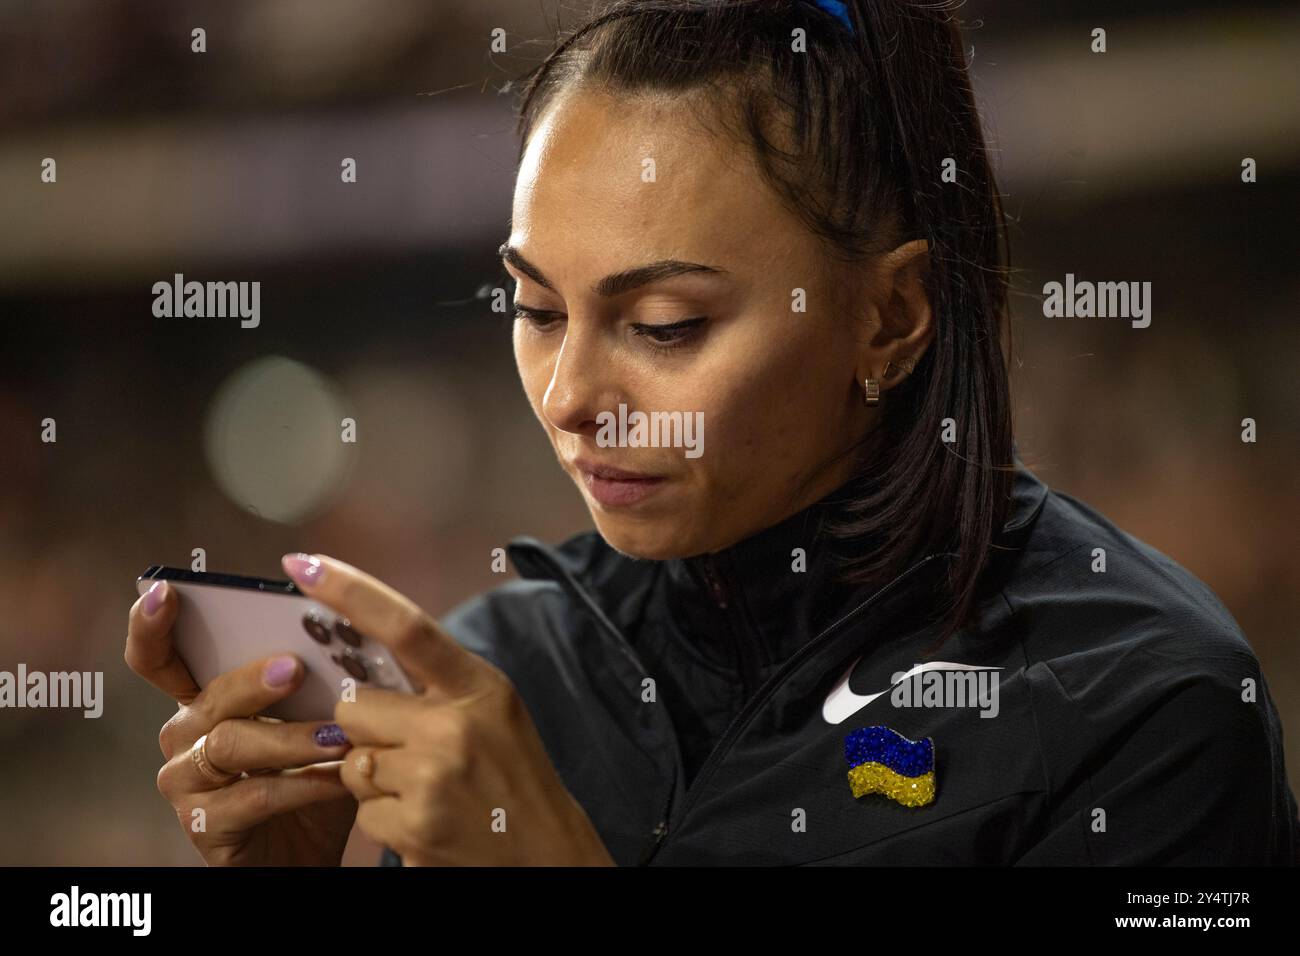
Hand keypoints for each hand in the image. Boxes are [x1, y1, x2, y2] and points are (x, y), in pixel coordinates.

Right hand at [126, 581, 358, 865]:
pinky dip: (302, 785)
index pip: (159, 657)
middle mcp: (183, 735)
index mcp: (203, 699)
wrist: (310, 852)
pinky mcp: (204, 827)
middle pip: (208, 698)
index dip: (152, 624)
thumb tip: (346, 627)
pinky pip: (253, 797)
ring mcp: (186, 783)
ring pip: (231, 746)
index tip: (167, 591)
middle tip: (295, 668)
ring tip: (340, 735)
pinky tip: (339, 777)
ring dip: (291, 738)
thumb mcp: (319, 718)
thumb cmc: (314, 772)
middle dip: (251, 680)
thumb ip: (319, 679)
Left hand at [281, 552, 615, 866]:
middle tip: (410, 748)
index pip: (406, 627)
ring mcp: (432, 779)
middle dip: (366, 728)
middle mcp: (454, 727)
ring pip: (350, 760)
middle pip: (352, 706)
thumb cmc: (513, 775)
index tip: (303, 563)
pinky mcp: (412, 826)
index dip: (351, 592)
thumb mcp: (494, 710)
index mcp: (479, 686)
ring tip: (423, 788)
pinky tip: (422, 820)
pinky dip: (383, 817)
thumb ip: (438, 681)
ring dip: (374, 776)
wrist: (544, 854)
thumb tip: (359, 654)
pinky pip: (360, 809)